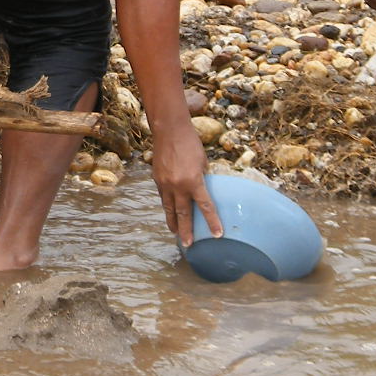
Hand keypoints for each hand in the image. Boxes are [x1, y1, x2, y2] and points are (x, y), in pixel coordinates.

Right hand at [150, 128, 221, 247]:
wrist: (169, 131)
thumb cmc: (190, 143)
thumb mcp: (203, 162)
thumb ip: (202, 177)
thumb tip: (203, 187)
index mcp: (193, 181)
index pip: (205, 206)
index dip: (212, 222)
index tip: (217, 235)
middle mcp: (178, 186)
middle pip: (183, 214)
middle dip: (186, 230)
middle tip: (188, 244)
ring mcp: (165, 183)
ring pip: (169, 208)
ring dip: (173, 221)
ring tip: (175, 233)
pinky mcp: (157, 179)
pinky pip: (163, 197)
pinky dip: (167, 206)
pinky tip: (169, 211)